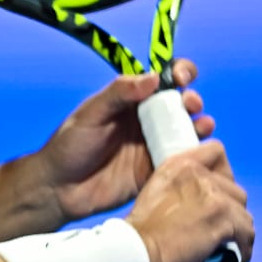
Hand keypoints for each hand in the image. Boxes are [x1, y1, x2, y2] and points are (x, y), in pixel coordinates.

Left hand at [39, 59, 212, 222]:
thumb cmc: (69, 146)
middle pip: (182, 103)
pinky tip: (197, 151)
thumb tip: (153, 77)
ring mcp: (155, 145)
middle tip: (188, 104)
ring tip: (200, 125)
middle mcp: (147, 120)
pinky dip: (196, 154)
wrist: (60, 189)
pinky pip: (184, 161)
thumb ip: (119, 93)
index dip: (179, 72)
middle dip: (192, 99)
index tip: (181, 77)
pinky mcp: (158, 171)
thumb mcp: (91, 114)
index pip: (162, 78)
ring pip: (188, 130)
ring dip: (200, 124)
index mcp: (131, 101)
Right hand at [125, 140, 253, 261]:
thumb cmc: (139, 235)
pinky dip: (241, 251)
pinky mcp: (223, 220)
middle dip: (230, 212)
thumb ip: (181, 189)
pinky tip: (229, 261)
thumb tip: (204, 204)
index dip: (223, 175)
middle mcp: (198, 175)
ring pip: (244, 215)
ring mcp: (213, 197)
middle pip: (235, 190)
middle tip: (214, 231)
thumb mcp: (154, 194)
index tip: (216, 196)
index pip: (217, 152)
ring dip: (236, 233)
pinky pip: (247, 235)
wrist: (134, 254)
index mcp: (179, 165)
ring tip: (222, 249)